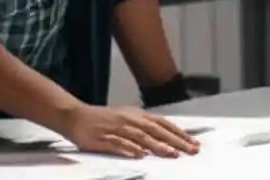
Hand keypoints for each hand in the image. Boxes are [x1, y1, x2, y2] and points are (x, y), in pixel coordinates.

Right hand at [62, 105, 200, 158]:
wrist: (76, 116)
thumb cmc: (104, 119)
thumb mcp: (127, 118)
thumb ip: (145, 127)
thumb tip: (166, 137)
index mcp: (137, 115)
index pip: (163, 124)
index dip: (179, 133)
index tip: (193, 143)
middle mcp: (129, 120)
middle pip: (156, 130)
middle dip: (174, 141)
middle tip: (189, 150)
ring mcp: (116, 129)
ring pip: (140, 137)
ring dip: (157, 145)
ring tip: (170, 154)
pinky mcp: (103, 138)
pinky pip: (118, 144)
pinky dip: (129, 149)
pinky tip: (139, 155)